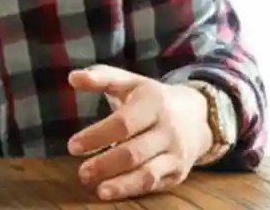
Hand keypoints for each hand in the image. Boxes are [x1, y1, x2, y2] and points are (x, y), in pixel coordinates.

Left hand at [67, 65, 212, 200]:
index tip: (72, 146)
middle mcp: (168, 130)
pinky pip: (155, 185)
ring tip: (98, 190)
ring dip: (121, 184)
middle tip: (82, 173)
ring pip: (148, 174)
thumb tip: (72, 77)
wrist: (197, 116)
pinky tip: (113, 192)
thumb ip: (101, 78)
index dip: (97, 136)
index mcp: (153, 103)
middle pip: (134, 152)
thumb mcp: (129, 82)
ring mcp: (175, 153)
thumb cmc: (150, 98)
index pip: (123, 123)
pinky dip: (133, 190)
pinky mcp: (178, 172)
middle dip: (106, 164)